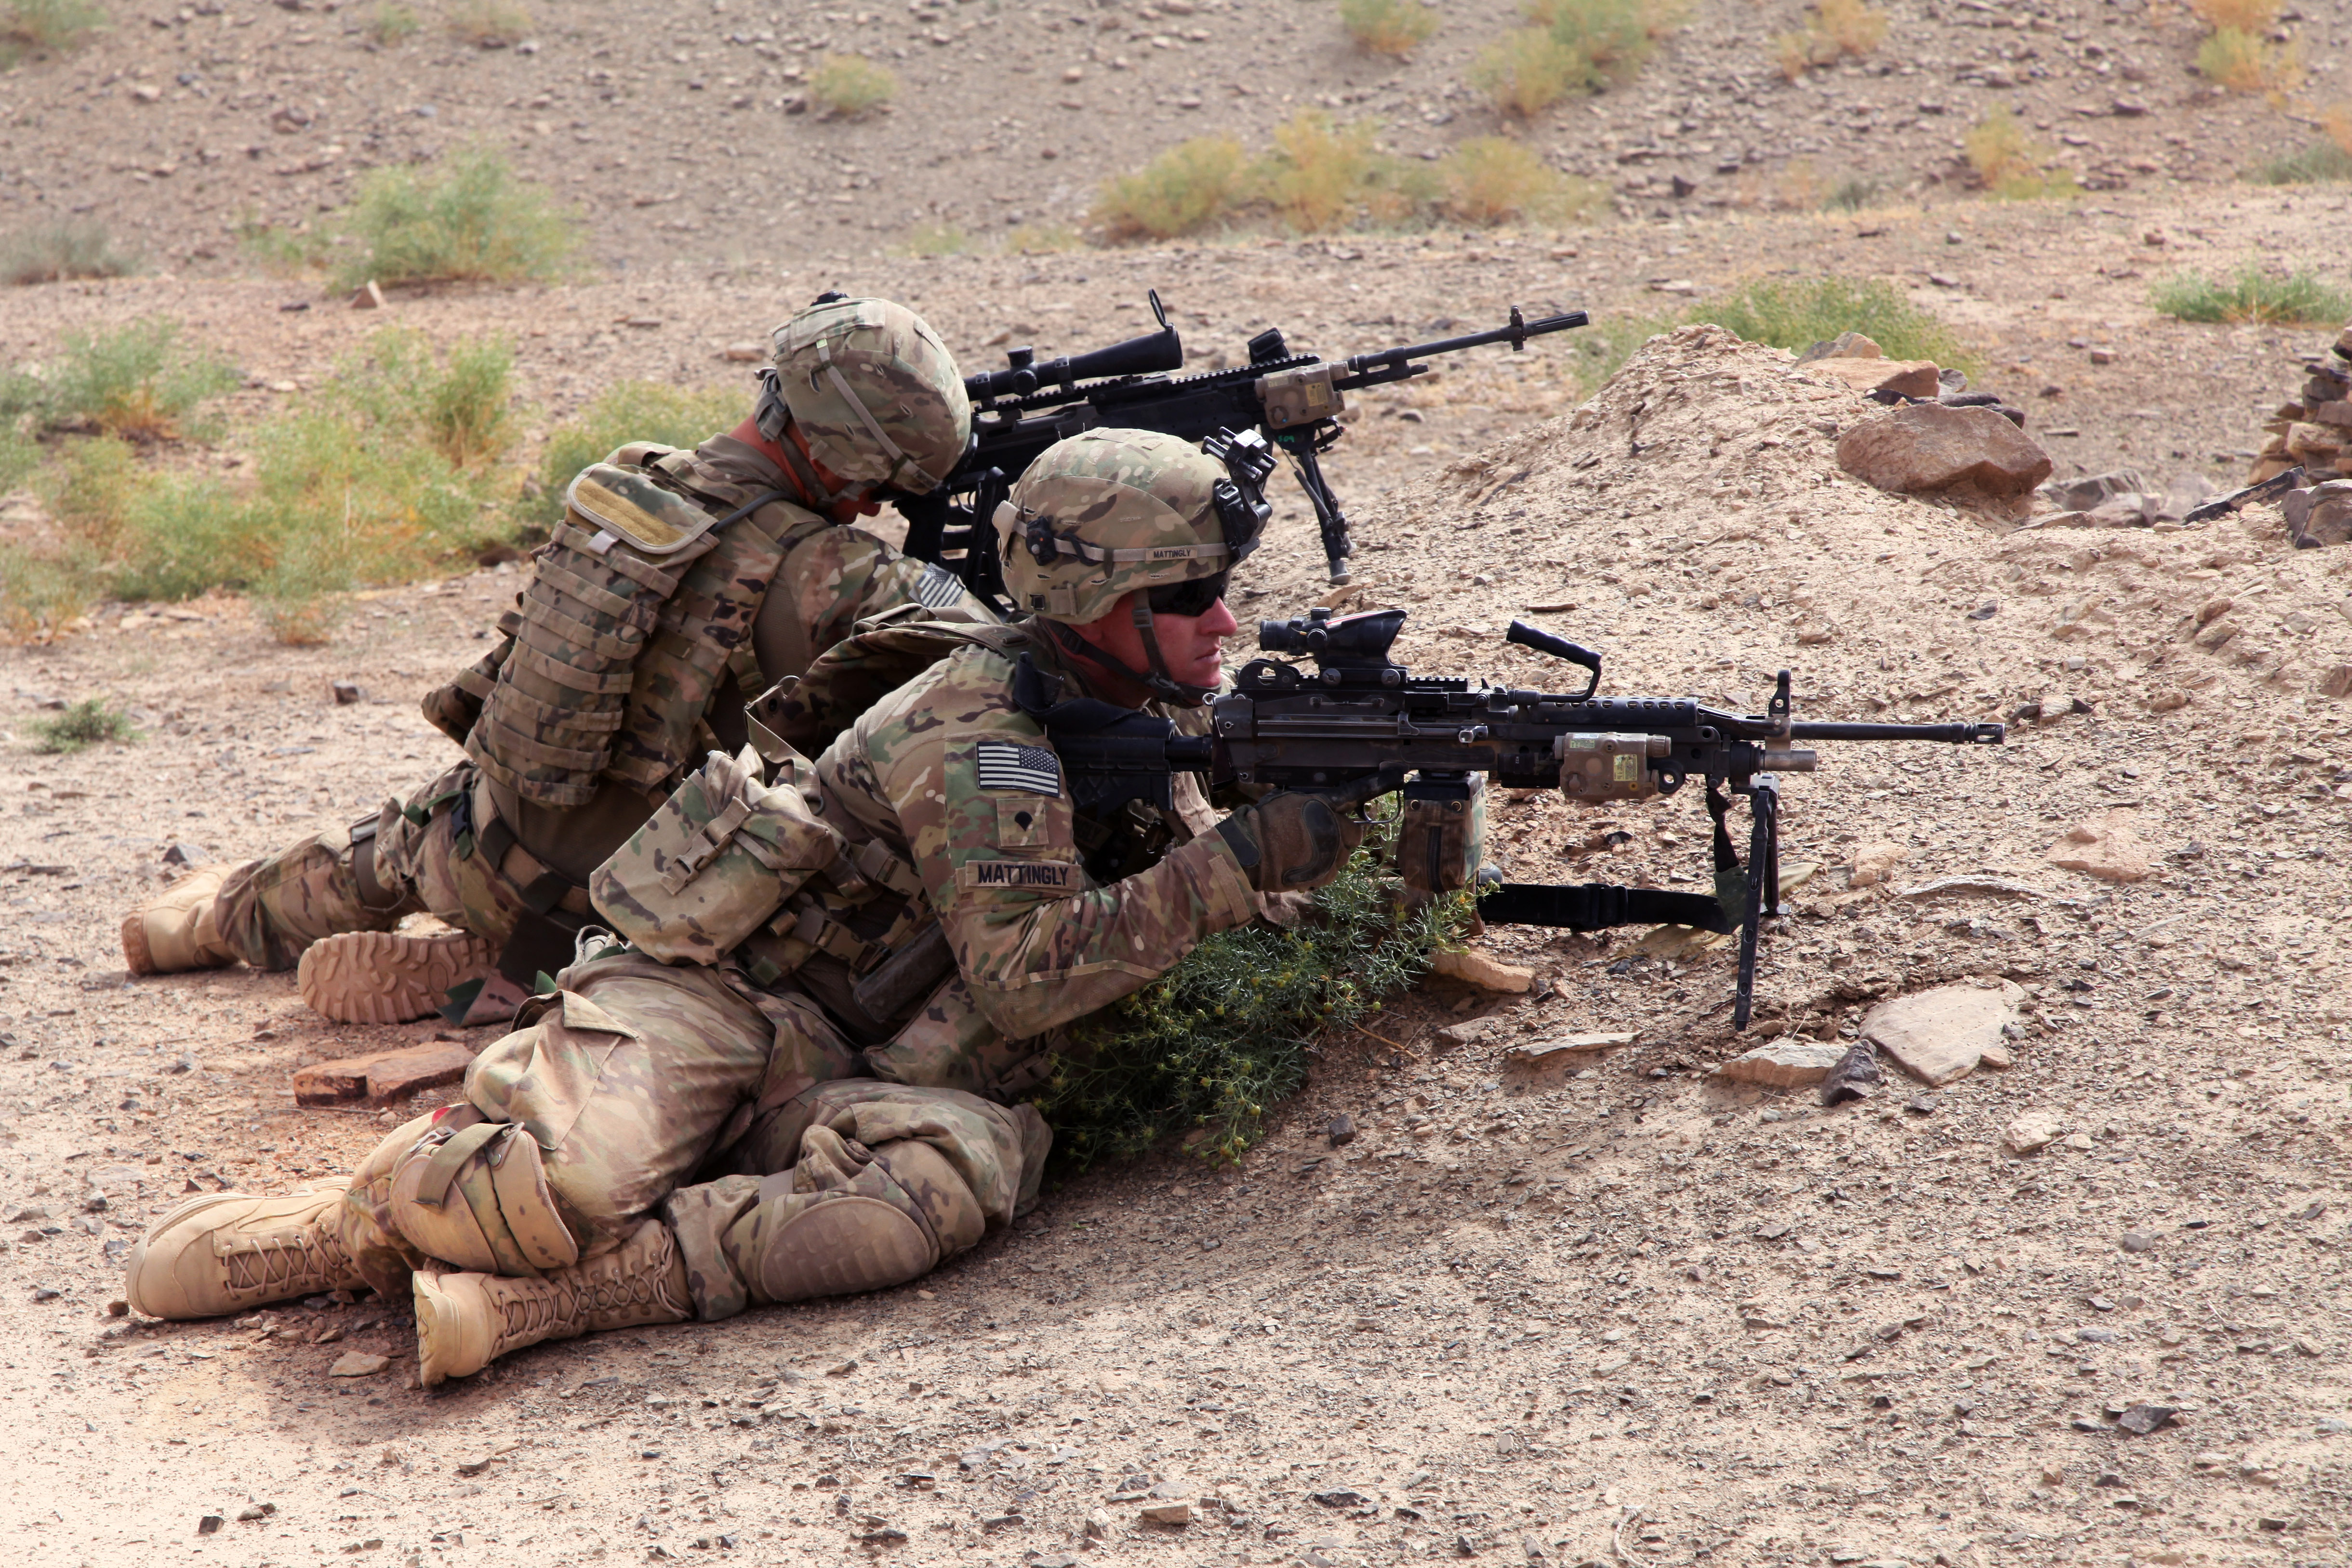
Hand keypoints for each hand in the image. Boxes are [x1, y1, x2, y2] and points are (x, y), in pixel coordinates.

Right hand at [1214, 792, 1360, 891]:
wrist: (1252, 848)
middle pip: (1346, 849)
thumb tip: (1332, 804)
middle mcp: (1334, 845)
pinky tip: (1304, 866)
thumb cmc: (1269, 820)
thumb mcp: (1294, 800)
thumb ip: (1318, 803)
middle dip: (1337, 845)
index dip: (1345, 829)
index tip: (1336, 828)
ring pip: (1336, 865)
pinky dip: (1318, 873)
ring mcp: (1326, 865)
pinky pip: (1324, 878)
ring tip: (1309, 855)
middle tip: (1319, 840)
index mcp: (1332, 822)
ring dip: (1328, 860)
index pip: (1355, 831)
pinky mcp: (1315, 881)